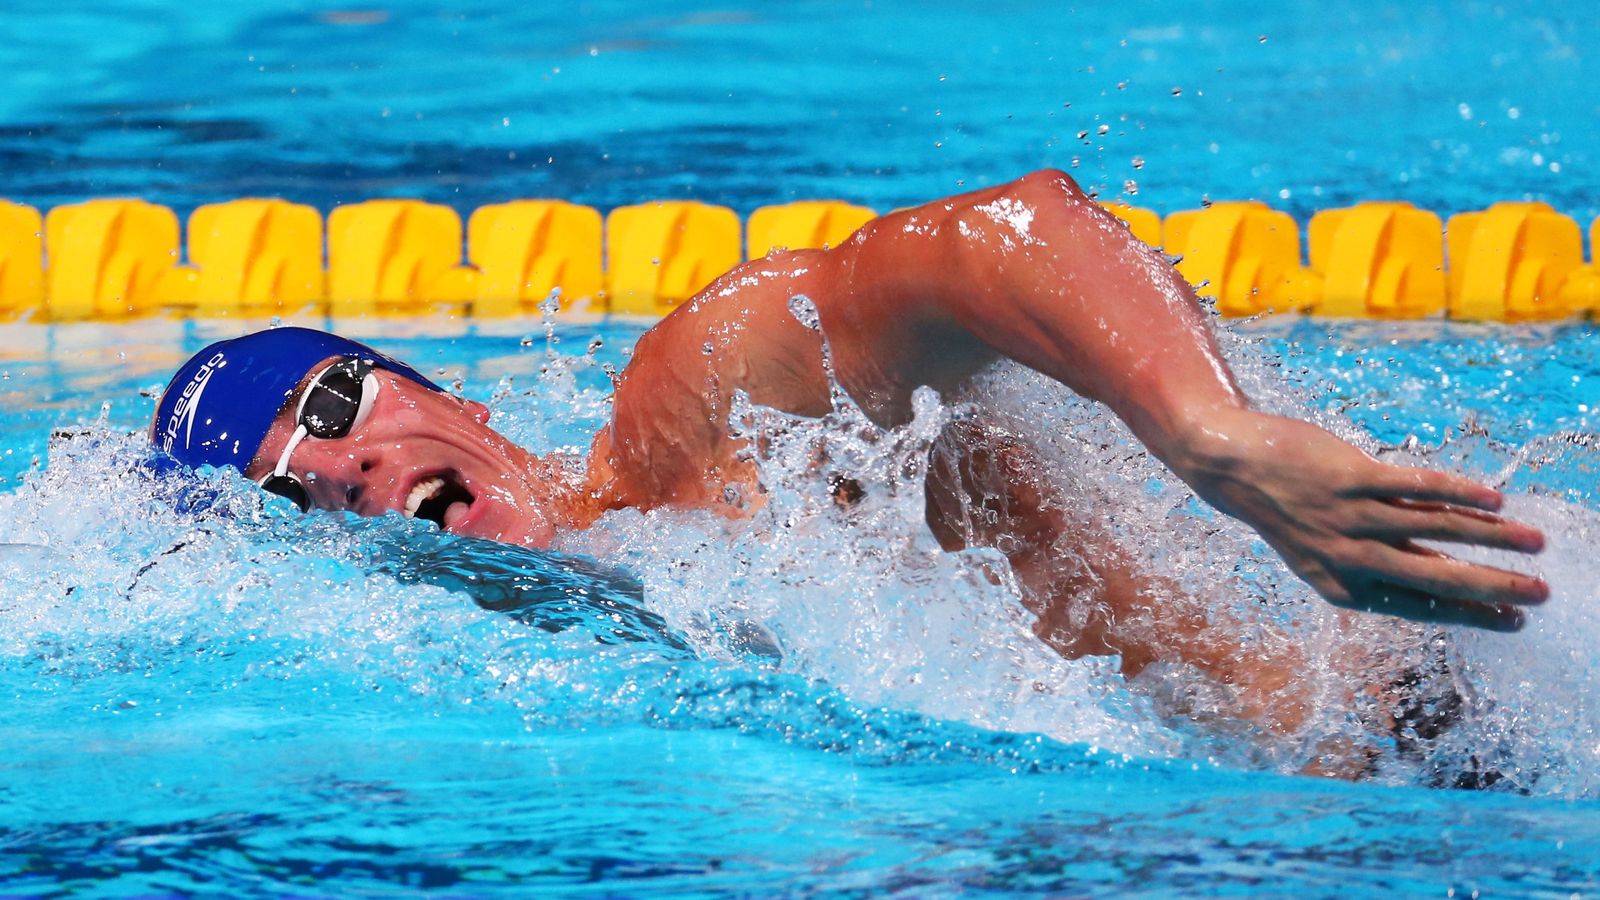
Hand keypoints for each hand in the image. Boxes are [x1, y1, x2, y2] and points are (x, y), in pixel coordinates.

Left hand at [1169, 408, 1547, 630]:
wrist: (1234, 469)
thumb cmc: (1290, 514)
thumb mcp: (1327, 554)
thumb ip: (1384, 564)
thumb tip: (1451, 579)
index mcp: (1344, 589)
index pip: (1420, 607)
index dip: (1472, 615)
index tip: (1515, 619)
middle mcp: (1349, 558)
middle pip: (1436, 578)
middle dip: (1493, 587)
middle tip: (1541, 594)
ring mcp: (1350, 518)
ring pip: (1435, 530)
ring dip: (1492, 537)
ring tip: (1534, 541)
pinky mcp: (1351, 479)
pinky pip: (1416, 487)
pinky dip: (1458, 493)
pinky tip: (1494, 501)